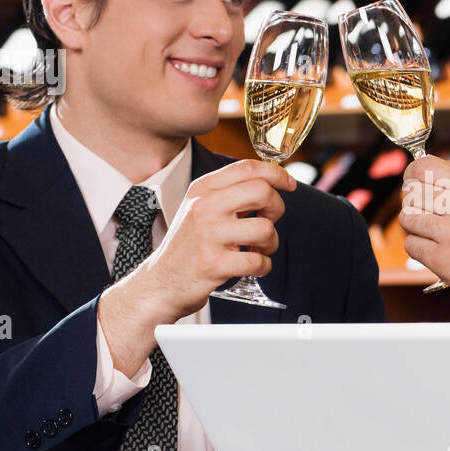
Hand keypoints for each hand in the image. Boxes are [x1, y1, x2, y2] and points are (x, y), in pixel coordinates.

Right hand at [99, 159, 294, 372]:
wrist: (161, 282)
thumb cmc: (189, 245)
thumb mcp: (200, 208)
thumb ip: (229, 193)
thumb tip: (271, 182)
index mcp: (202, 190)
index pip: (247, 168)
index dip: (276, 173)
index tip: (289, 184)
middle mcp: (204, 207)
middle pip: (262, 191)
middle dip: (277, 208)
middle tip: (268, 220)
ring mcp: (208, 235)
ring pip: (266, 228)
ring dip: (271, 243)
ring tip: (256, 248)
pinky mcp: (214, 264)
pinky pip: (259, 261)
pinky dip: (263, 266)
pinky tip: (251, 266)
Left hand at [398, 157, 449, 327]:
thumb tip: (440, 171)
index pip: (424, 167)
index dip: (414, 175)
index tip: (415, 182)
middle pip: (412, 191)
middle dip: (413, 200)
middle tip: (423, 210)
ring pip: (408, 217)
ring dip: (414, 224)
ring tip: (427, 230)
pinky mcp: (442, 259)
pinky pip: (411, 244)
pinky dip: (418, 247)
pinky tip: (433, 249)